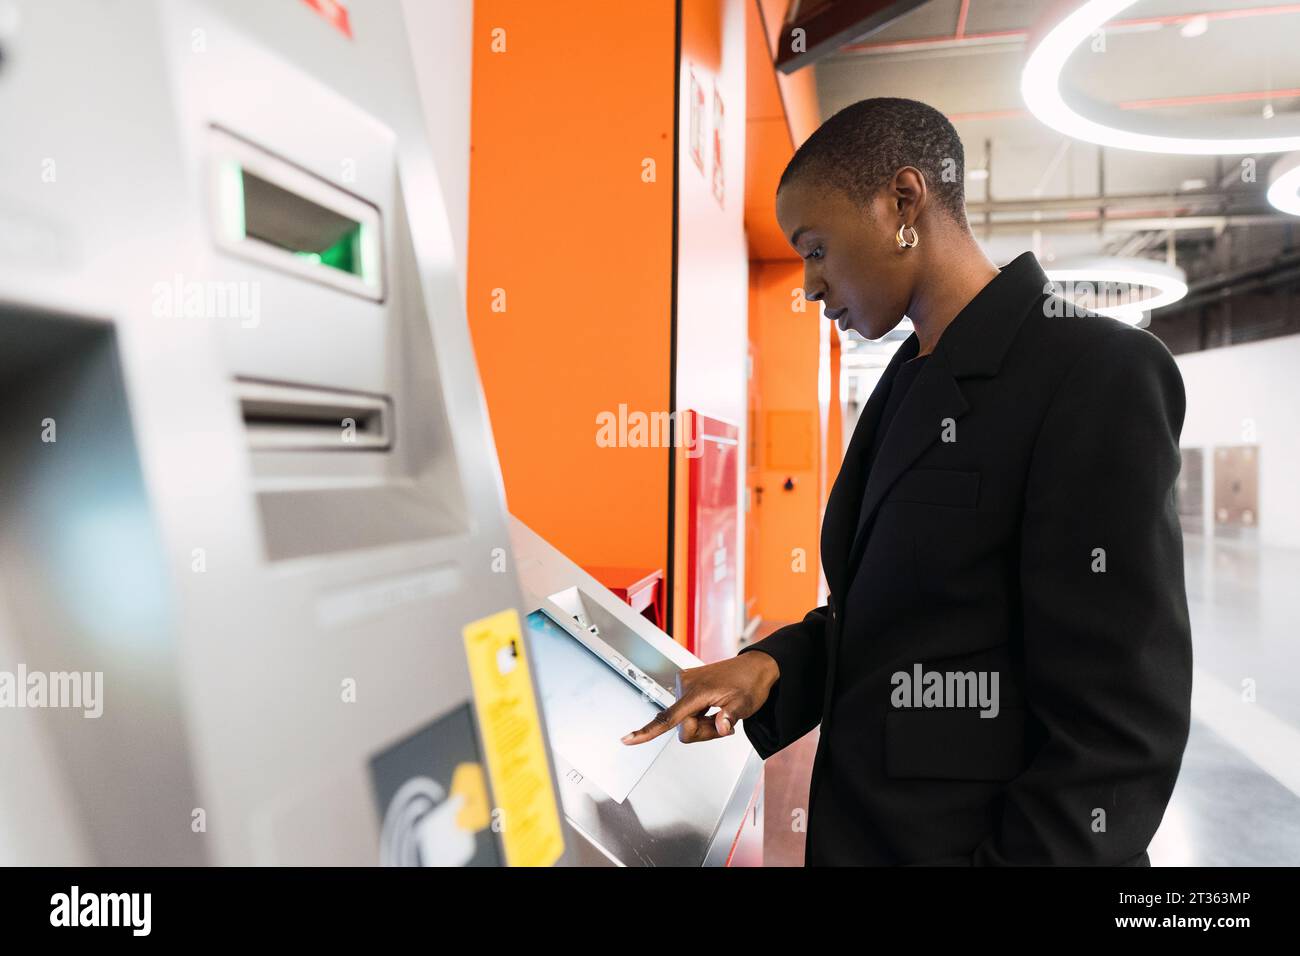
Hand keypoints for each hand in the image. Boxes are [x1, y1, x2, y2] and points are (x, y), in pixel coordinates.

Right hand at [621, 651, 779, 744]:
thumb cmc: (750, 683)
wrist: (755, 668)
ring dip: (703, 724)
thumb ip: (731, 717)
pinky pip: (686, 713)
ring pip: (684, 722)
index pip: (669, 718)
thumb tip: (721, 727)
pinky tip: (714, 708)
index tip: (627, 740)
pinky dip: (701, 717)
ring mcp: (684, 684)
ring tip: (720, 712)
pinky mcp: (686, 686)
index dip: (647, 732)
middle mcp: (685, 685)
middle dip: (702, 732)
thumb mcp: (746, 705)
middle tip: (723, 722)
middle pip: (681, 728)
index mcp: (697, 691)